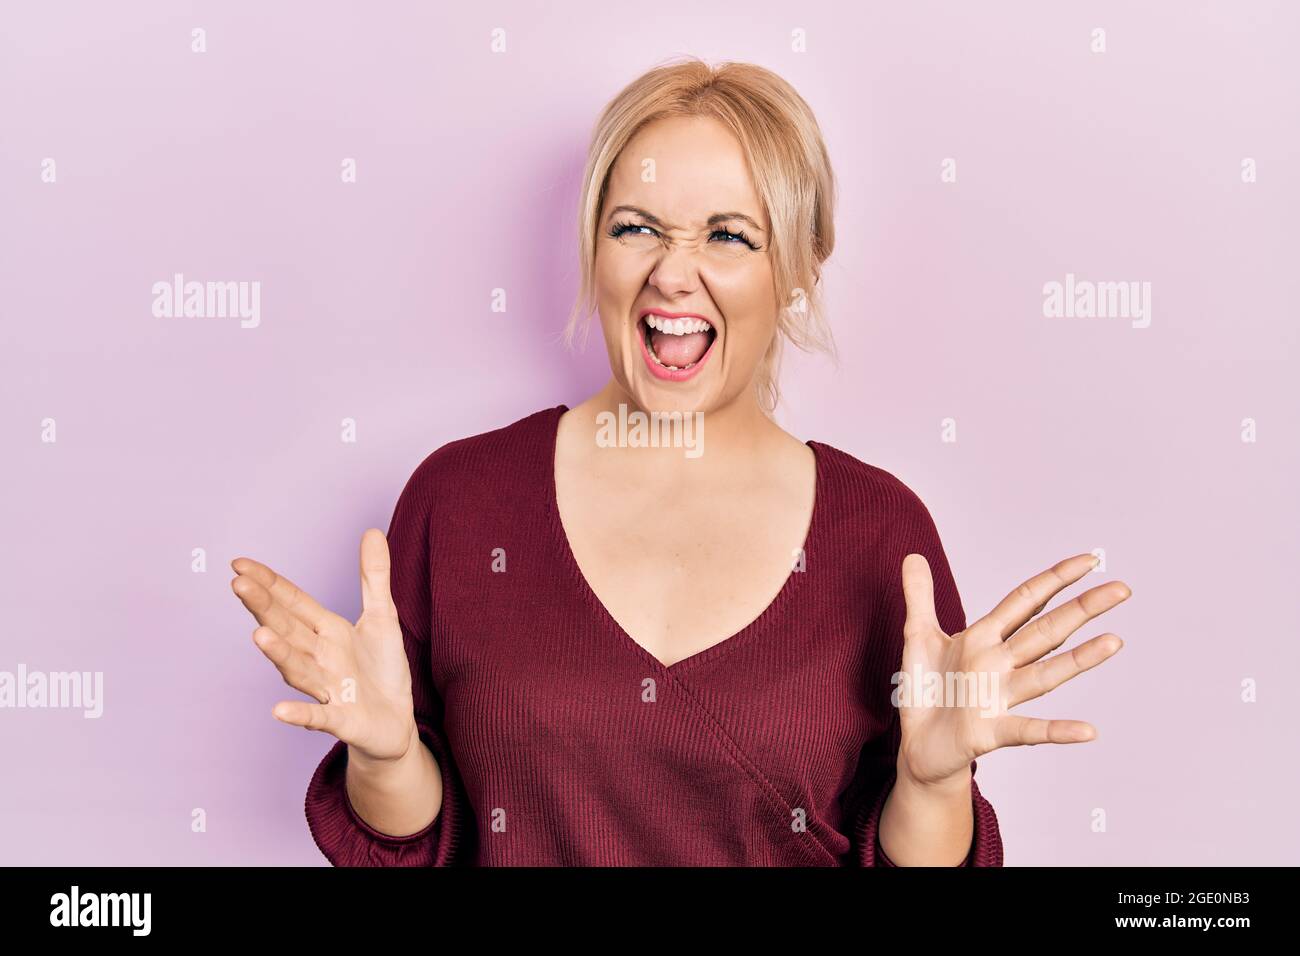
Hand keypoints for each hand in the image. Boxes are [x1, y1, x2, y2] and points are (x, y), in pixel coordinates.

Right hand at [230, 529, 417, 763]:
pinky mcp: (341, 720)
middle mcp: (319, 658)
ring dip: (279, 654)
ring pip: (297, 670)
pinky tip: (278, 711)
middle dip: (264, 608)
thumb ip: (374, 576)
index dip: (268, 583)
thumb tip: (373, 531)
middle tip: (238, 584)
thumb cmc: (381, 671)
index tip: (239, 564)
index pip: (292, 602)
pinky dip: (299, 715)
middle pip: (287, 629)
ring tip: (258, 635)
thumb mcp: (383, 617)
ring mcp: (326, 690)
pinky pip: (318, 718)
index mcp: (326, 631)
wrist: (395, 724)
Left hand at [894, 551, 1128, 788]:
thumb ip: (919, 596)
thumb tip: (912, 555)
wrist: (919, 746)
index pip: (1026, 601)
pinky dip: (1057, 731)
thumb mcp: (918, 637)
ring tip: (1115, 641)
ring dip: (1079, 659)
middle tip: (1122, 589)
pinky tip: (1087, 731)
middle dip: (1081, 609)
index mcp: (984, 638)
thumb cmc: (927, 692)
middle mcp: (998, 664)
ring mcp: (998, 697)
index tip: (1089, 560)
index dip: (1054, 579)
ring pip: (1044, 674)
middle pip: (1046, 631)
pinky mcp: (989, 731)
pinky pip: (1028, 730)